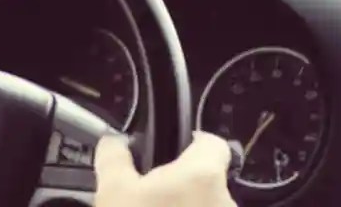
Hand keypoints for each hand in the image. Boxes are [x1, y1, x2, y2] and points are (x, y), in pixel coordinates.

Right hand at [94, 132, 235, 206]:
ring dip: (187, 205)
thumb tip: (113, 141)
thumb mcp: (114, 191)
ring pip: (206, 205)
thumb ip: (114, 158)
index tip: (172, 149)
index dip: (192, 141)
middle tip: (150, 195)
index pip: (213, 142)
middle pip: (205, 179)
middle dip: (181, 184)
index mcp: (203, 175)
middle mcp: (227, 201)